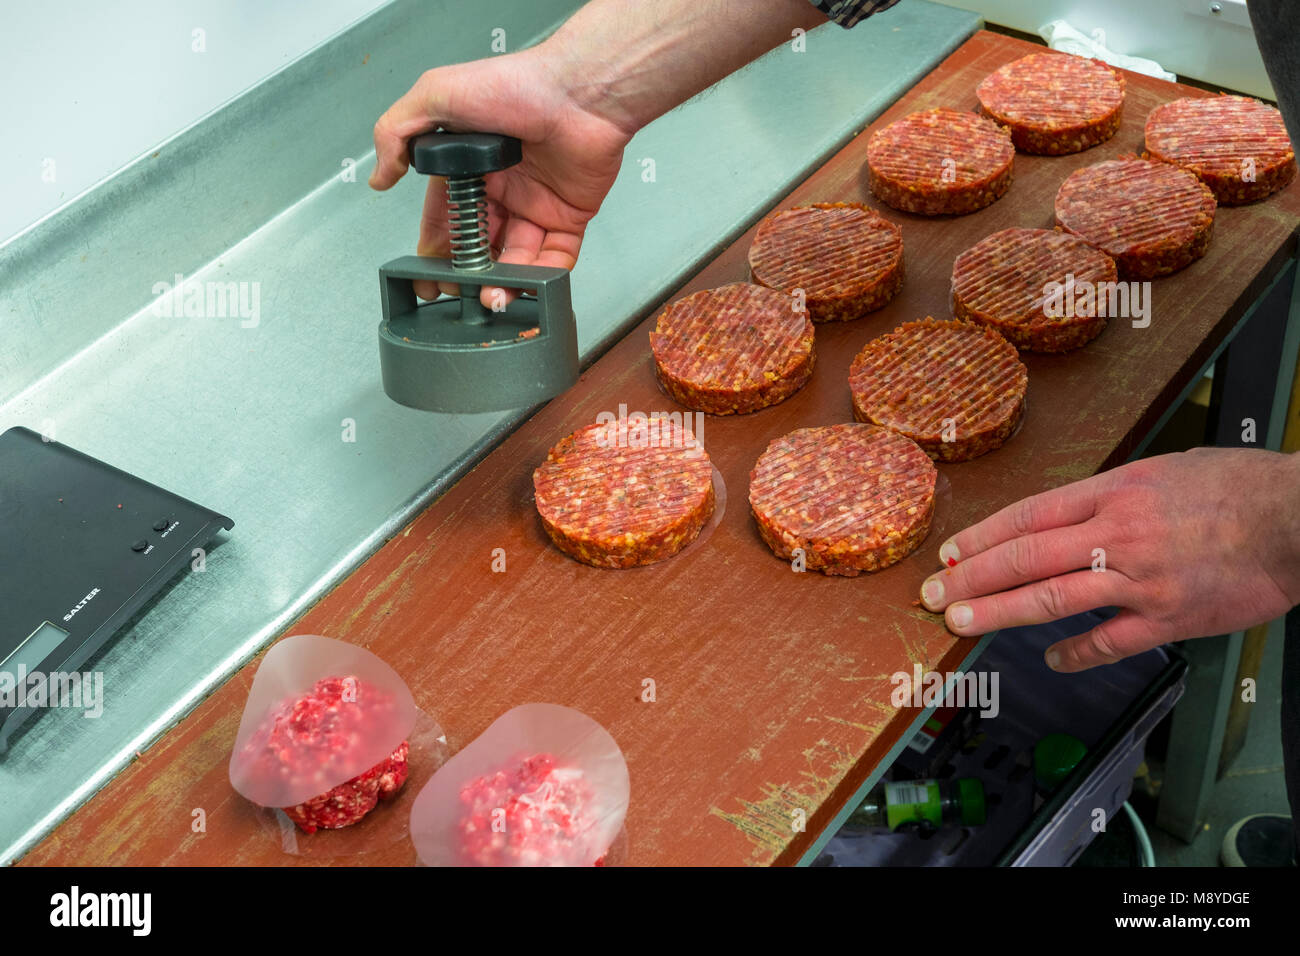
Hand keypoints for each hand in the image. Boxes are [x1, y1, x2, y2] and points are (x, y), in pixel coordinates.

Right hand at [370, 46, 631, 305]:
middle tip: (459, 294)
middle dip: (468, 275)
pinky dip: (543, 276)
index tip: (424, 276)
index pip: (445, 218)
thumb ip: (396, 133)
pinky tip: (528, 286)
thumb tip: (377, 177)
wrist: (578, 92)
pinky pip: (556, 257)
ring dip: (503, 283)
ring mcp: (537, 204)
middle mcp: (502, 188)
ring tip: (493, 297)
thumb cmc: (515, 85)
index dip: (434, 249)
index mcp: (469, 166)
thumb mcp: (436, 96)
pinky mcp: (570, 216)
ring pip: (516, 258)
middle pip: (480, 245)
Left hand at [919, 448, 1299, 671]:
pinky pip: (1108, 641)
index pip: (1029, 515)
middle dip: (971, 578)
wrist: (1297, 517)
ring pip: (1052, 598)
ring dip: (999, 612)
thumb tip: (1069, 515)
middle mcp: (1118, 534)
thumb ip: (1111, 495)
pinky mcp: (1169, 618)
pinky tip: (1049, 660)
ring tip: (960, 622)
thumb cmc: (1238, 486)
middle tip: (932, 594)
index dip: (983, 536)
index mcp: (1114, 492)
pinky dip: (1074, 653)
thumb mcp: (1162, 470)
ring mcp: (1140, 579)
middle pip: (1025, 557)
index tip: (951, 552)